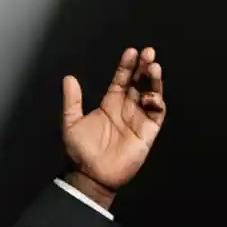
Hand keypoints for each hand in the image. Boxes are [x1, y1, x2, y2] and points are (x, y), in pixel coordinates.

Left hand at [61, 46, 165, 192]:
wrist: (89, 175)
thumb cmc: (79, 152)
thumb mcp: (72, 122)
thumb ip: (72, 100)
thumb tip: (68, 78)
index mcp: (110, 104)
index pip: (121, 79)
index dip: (127, 66)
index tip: (131, 52)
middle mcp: (126, 108)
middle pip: (139, 83)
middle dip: (145, 67)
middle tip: (148, 52)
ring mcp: (138, 119)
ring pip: (151, 94)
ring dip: (154, 80)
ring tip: (153, 66)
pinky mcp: (147, 132)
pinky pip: (157, 114)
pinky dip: (156, 102)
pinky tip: (149, 95)